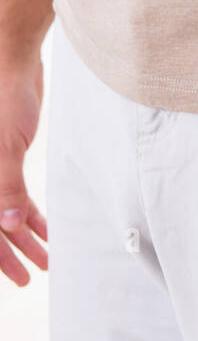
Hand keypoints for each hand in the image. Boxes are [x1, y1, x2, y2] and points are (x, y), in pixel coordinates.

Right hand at [0, 45, 47, 285]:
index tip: (16, 278)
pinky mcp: (7, 160)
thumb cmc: (6, 100)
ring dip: (25, 237)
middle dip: (11, 253)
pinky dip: (30, 214)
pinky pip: (15, 195)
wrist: (13, 63)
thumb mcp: (6, 146)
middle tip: (32, 276)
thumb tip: (5, 227)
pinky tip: (49, 229)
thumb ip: (5, 188)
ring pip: (5, 213)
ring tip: (48, 259)